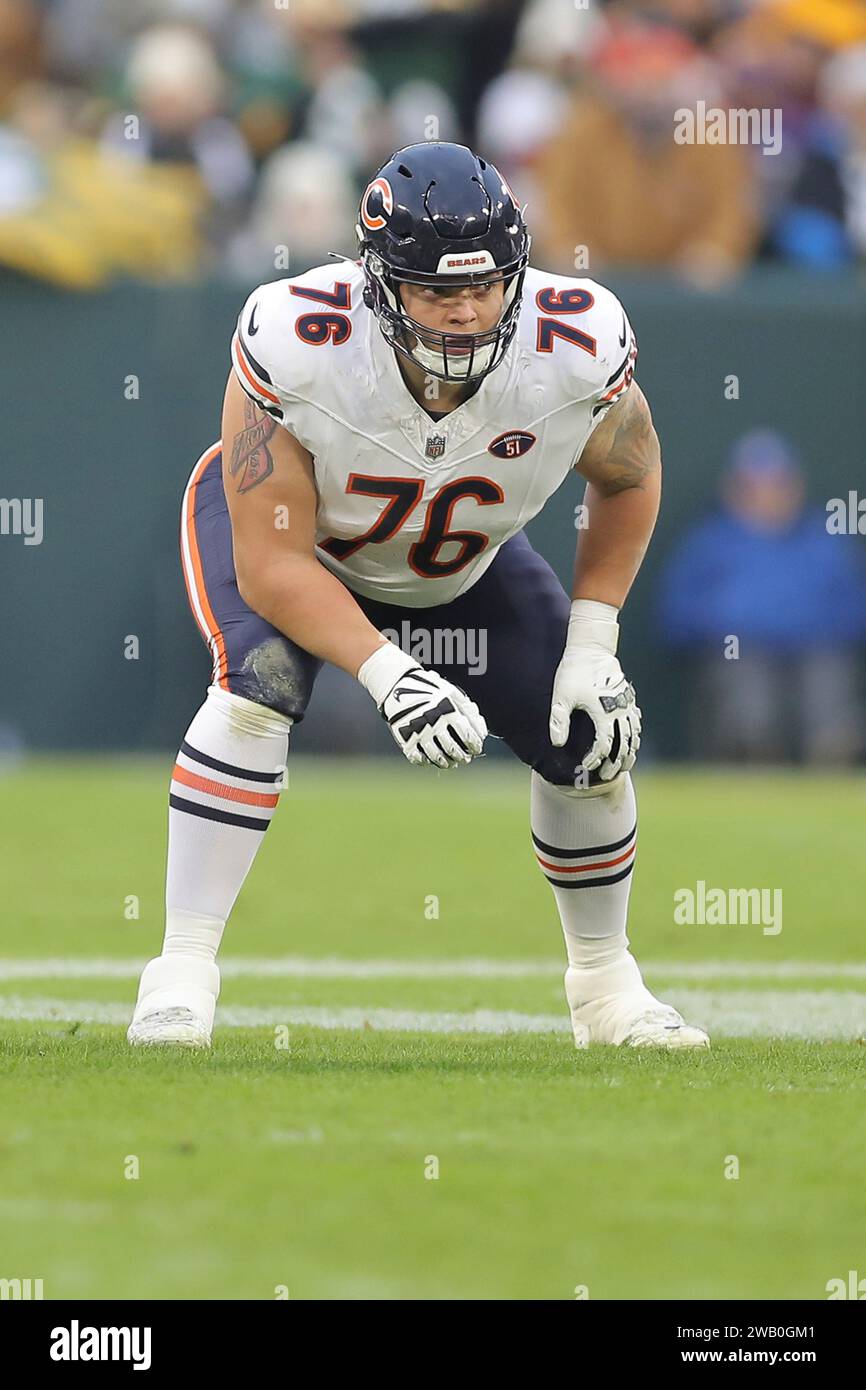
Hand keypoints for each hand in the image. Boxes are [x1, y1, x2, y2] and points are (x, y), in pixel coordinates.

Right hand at [357, 641, 486, 768]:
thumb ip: (469, 711)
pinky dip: (427, 761)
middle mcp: (433, 722)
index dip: (474, 745)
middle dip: (463, 757)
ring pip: (436, 757)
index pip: (467, 735)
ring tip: (452, 762)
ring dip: (447, 763)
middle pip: (453, 749)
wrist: (397, 685)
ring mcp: (418, 732)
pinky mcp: (405, 738)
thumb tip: (482, 733)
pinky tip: (432, 759)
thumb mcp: (452, 693)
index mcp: (447, 710)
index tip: (476, 749)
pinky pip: (418, 758)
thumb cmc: (429, 689)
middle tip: (465, 758)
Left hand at [549, 602, 640, 779]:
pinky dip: (635, 737)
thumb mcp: (561, 696)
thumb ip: (559, 720)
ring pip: (633, 735)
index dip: (596, 758)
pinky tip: (631, 745)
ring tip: (624, 767)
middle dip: (616, 762)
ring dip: (629, 752)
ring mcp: (627, 703)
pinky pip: (636, 722)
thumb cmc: (573, 672)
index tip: (586, 765)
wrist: (591, 648)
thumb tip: (557, 743)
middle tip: (606, 775)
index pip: (604, 744)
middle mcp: (619, 709)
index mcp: (604, 711)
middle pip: (623, 744)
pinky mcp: (628, 698)